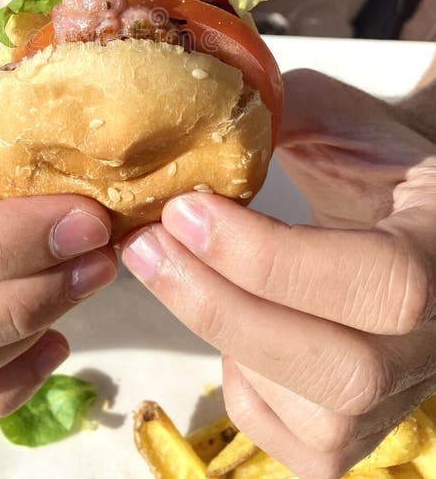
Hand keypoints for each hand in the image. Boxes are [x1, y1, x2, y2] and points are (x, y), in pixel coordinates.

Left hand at [121, 69, 435, 477]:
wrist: (412, 208)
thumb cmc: (372, 156)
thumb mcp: (337, 116)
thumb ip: (280, 116)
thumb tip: (189, 125)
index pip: (384, 282)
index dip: (274, 258)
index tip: (185, 211)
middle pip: (347, 372)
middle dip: (225, 308)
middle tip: (148, 246)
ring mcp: (407, 394)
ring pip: (323, 420)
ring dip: (226, 342)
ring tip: (173, 270)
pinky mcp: (365, 428)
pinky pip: (299, 442)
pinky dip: (243, 386)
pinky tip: (223, 319)